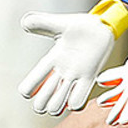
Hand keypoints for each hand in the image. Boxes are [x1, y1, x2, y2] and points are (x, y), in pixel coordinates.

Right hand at [18, 0, 127, 115]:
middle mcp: (62, 71)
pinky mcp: (90, 78)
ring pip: (59, 103)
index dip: (29, 88)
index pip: (33, 80)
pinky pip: (80, 100)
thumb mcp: (60, 24)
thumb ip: (42, 23)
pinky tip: (78, 96)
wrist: (103, 27)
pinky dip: (76, 103)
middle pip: (43, 99)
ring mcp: (76, 77)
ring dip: (58, 105)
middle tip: (47, 99)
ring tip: (63, 99)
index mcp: (53, 59)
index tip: (30, 91)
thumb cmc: (82, 25)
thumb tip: (23, 22)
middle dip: (42, 103)